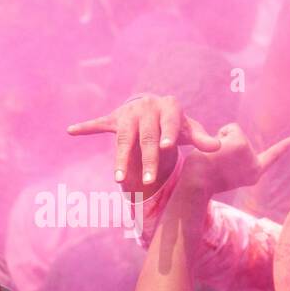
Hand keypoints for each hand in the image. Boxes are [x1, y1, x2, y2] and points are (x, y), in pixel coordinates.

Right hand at [67, 93, 221, 191]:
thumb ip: (201, 138)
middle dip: (147, 160)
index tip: (166, 148)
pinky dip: (85, 127)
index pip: (168, 123)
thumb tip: (218, 146)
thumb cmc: (175, 123)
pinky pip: (98, 124)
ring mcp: (128, 114)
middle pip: (145, 137)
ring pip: (122, 139)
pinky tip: (71, 131)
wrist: (155, 107)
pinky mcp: (114, 118)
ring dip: (120, 160)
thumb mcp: (188, 129)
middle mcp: (147, 108)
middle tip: (150, 183)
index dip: (166, 134)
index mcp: (169, 107)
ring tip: (120, 181)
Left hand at [182, 123, 289, 195]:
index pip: (270, 158)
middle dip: (226, 144)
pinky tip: (214, 151)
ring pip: (235, 132)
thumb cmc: (202, 179)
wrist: (195, 185)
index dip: (282, 149)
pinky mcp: (240, 145)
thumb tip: (222, 143)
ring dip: (220, 141)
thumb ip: (233, 160)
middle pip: (242, 139)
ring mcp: (249, 154)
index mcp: (252, 174)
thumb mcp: (223, 171)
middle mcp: (254, 166)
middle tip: (215, 162)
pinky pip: (230, 128)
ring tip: (213, 158)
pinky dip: (219, 134)